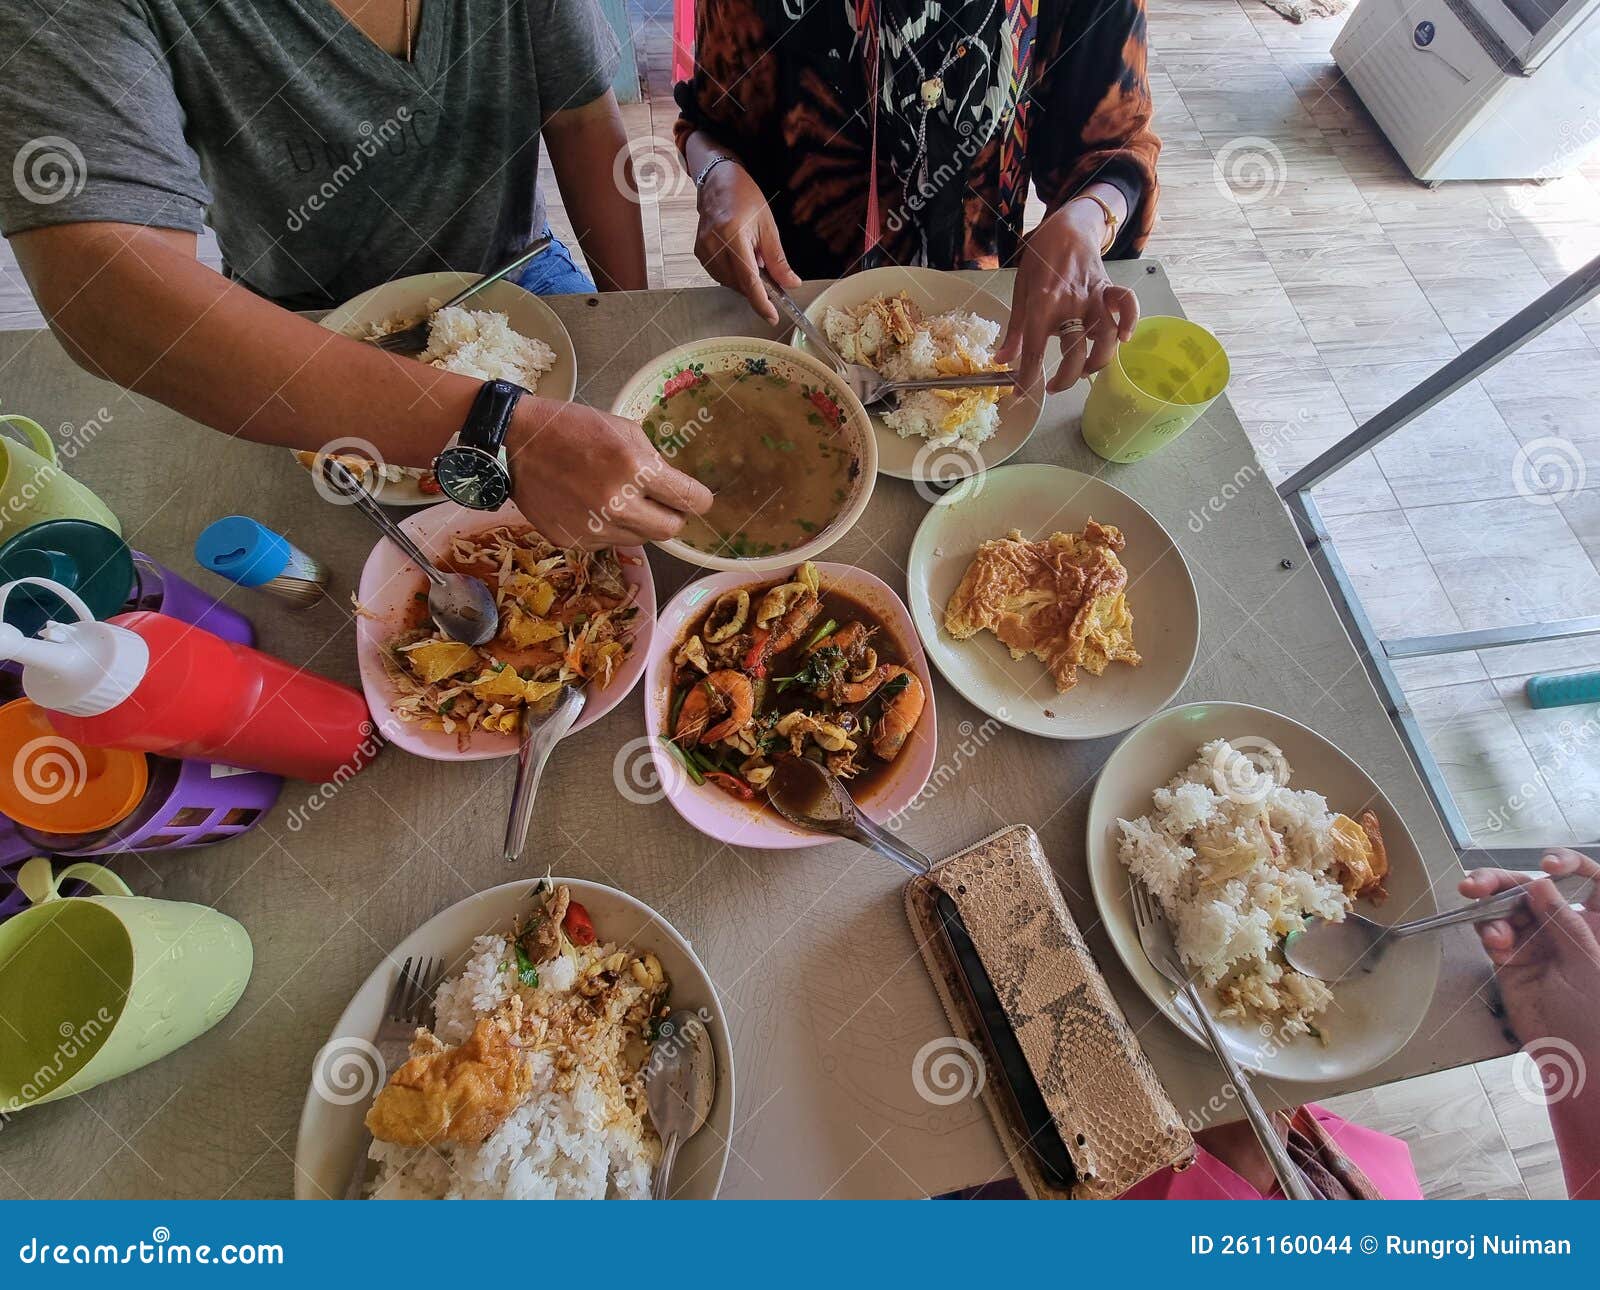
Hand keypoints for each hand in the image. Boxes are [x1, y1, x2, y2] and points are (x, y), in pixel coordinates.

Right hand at [506, 399, 710, 546]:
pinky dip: (607, 528)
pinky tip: (589, 505)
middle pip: (670, 530)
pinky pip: (607, 542)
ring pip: (639, 538)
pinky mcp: (573, 541)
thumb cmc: (573, 427)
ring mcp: (594, 528)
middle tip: (661, 502)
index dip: (700, 500)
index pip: (690, 500)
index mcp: (635, 469)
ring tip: (615, 497)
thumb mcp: (624, 430)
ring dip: (637, 521)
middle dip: (672, 515)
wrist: (516, 440)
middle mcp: (617, 505)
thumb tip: (675, 488)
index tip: (699, 499)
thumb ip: (654, 461)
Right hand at [693, 160, 799, 324]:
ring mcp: (703, 250)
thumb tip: (791, 284)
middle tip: (772, 281)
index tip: (772, 317)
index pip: (748, 280)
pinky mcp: (699, 253)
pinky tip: (741, 259)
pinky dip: (734, 274)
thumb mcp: (768, 226)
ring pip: (729, 282)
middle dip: (757, 289)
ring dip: (745, 281)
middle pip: (739, 284)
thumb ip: (778, 259)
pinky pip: (720, 275)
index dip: (761, 302)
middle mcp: (714, 245)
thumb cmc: (744, 198)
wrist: (717, 181)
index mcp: (733, 236)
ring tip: (754, 259)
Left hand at [997, 201, 1137, 393]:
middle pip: (1074, 352)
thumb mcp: (1020, 291)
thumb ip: (1014, 330)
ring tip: (1085, 371)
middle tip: (1054, 387)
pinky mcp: (1109, 290)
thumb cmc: (1040, 259)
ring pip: (1105, 338)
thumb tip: (1002, 361)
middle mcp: (1069, 304)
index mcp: (1041, 305)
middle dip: (1066, 379)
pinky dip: (1131, 322)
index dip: (1027, 378)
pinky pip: (1127, 306)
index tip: (1020, 395)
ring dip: (1097, 361)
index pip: (1034, 351)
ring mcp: (1093, 297)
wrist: (1067, 227)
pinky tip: (1126, 338)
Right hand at [1458, 849, 1599, 1059]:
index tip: (1547, 863)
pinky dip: (1489, 931)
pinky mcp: (1512, 960)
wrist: (1578, 1062)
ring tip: (1478, 906)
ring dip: (1490, 904)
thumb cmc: (1598, 1016)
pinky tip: (1494, 940)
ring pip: (1507, 908)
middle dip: (1505, 881)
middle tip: (1479, 882)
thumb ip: (1563, 924)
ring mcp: (1537, 942)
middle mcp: (1565, 926)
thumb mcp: (1588, 965)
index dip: (1566, 864)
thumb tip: (1540, 884)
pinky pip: (1494, 934)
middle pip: (1533, 889)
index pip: (1585, 879)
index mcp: (1597, 922)